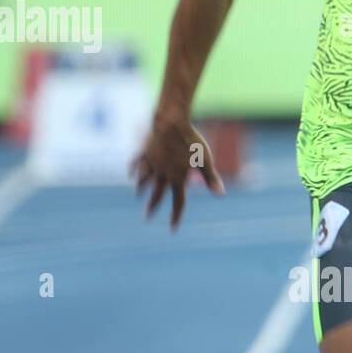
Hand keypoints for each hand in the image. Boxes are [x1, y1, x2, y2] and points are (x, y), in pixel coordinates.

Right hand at [131, 112, 224, 230]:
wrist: (171, 124)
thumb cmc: (191, 141)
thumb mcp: (205, 160)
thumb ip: (211, 178)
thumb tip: (221, 195)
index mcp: (177, 178)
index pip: (177, 202)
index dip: (176, 216)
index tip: (172, 229)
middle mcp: (162, 174)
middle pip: (157, 194)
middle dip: (152, 207)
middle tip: (147, 217)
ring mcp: (151, 163)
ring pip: (143, 180)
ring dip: (141, 189)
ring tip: (138, 194)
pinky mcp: (144, 151)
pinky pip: (137, 163)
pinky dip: (133, 168)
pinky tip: (130, 172)